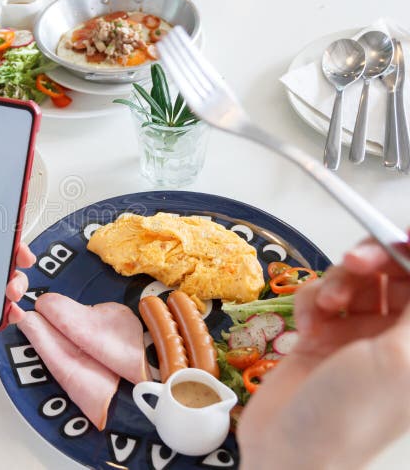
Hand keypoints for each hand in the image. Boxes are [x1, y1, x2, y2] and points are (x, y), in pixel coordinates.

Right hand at [237, 239, 409, 469]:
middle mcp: (399, 337)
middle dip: (372, 261)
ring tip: (324, 307)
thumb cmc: (350, 414)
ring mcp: (361, 337)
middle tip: (353, 262)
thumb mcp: (400, 357)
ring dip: (337, 283)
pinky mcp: (323, 338)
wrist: (290, 448)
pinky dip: (311, 302)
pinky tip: (307, 325)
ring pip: (355, 281)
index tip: (392, 242)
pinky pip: (320, 297)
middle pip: (394, 272)